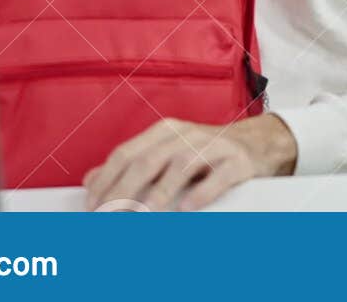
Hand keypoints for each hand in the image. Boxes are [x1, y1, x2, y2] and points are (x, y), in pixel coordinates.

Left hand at [82, 113, 296, 211]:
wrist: (256, 144)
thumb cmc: (205, 153)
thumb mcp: (165, 152)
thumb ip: (130, 164)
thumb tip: (90, 180)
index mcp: (165, 131)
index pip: (127, 153)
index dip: (107, 180)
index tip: (93, 205)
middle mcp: (187, 134)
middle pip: (148, 160)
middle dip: (124, 189)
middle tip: (109, 215)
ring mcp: (214, 145)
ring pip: (181, 164)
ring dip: (160, 191)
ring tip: (144, 212)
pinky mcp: (238, 160)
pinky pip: (220, 175)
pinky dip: (203, 191)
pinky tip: (188, 207)